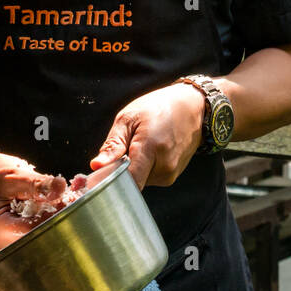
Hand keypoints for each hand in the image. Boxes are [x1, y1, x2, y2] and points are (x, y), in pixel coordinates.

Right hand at [0, 144, 68, 248]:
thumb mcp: (14, 174)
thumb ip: (37, 183)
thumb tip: (60, 187)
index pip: (31, 230)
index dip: (53, 218)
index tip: (70, 203)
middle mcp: (3, 237)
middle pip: (39, 233)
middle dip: (60, 215)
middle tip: (75, 196)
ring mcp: (12, 236)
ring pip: (43, 229)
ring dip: (60, 212)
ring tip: (74, 192)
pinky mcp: (21, 230)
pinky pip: (41, 223)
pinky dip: (55, 210)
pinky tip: (66, 196)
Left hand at [89, 82, 205, 190]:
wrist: (193, 107)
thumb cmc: (160, 108)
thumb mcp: (130, 117)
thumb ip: (113, 144)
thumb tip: (96, 166)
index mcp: (150, 148)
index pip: (127, 181)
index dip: (110, 181)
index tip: (100, 174)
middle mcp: (164, 166)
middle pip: (130, 182)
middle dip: (121, 170)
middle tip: (124, 149)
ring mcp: (171, 173)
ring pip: (139, 180)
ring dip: (134, 169)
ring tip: (141, 146)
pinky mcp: (172, 176)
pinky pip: (149, 178)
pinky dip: (144, 168)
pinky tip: (151, 151)